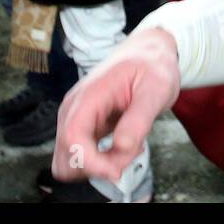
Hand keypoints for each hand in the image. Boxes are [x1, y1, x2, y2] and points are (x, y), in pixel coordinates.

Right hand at [53, 27, 179, 183]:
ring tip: (131, 145)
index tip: (117, 170)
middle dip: (98, 166)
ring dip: (101, 164)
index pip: (72, 138)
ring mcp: (76, 119)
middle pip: (66, 157)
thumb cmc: (152, 65)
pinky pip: (83, 156)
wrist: (148, 53)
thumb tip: (122, 146)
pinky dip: (103, 160)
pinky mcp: (84, 127)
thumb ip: (139, 118)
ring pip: (72, 161)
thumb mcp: (156, 88)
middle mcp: (74, 110)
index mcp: (88, 96)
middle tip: (132, 150)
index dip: (90, 162)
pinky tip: (126, 144)